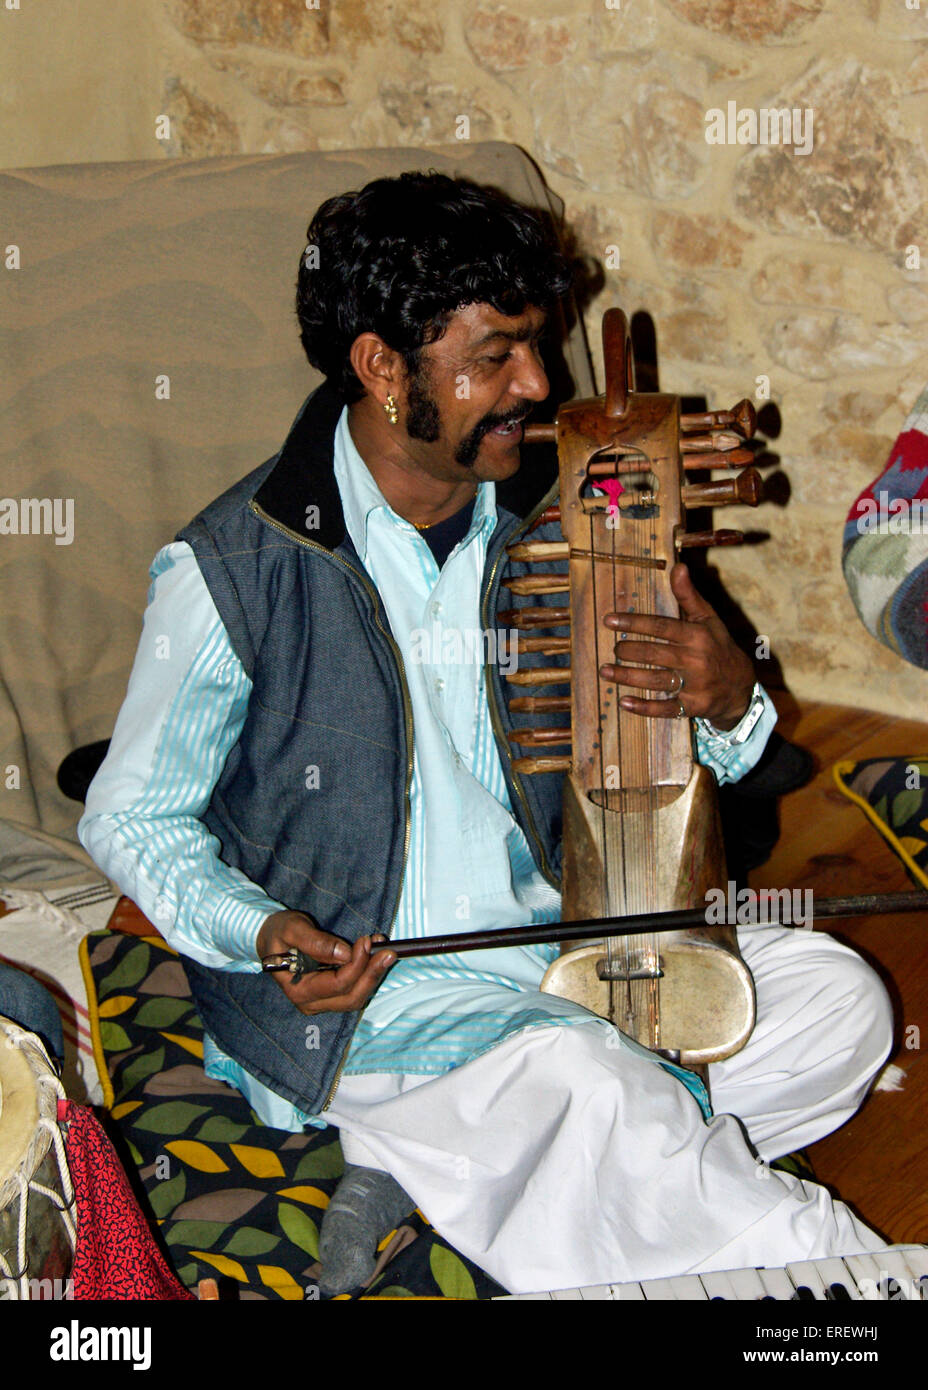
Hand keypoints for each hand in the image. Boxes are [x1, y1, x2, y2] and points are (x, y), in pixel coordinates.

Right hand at [256, 909, 394, 1015]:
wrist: (272, 939)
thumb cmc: (279, 932)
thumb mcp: (292, 929)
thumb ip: (315, 941)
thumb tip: (345, 953)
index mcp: (298, 990)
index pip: (337, 985)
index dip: (356, 965)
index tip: (366, 941)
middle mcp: (311, 1003)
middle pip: (351, 997)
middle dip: (372, 974)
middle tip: (388, 951)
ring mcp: (323, 1002)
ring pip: (357, 997)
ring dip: (374, 975)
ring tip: (385, 950)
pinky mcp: (332, 995)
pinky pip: (355, 990)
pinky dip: (368, 974)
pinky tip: (376, 955)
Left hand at [599, 563, 754, 728]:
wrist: (740, 686)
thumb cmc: (718, 646)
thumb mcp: (708, 619)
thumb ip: (688, 595)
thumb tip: (678, 566)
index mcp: (697, 636)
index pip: (661, 627)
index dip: (633, 622)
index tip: (609, 620)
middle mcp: (696, 660)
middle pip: (655, 654)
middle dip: (629, 651)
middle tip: (614, 648)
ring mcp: (695, 685)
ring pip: (656, 681)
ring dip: (627, 677)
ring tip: (606, 671)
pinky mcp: (693, 706)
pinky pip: (665, 709)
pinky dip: (644, 708)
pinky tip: (624, 702)